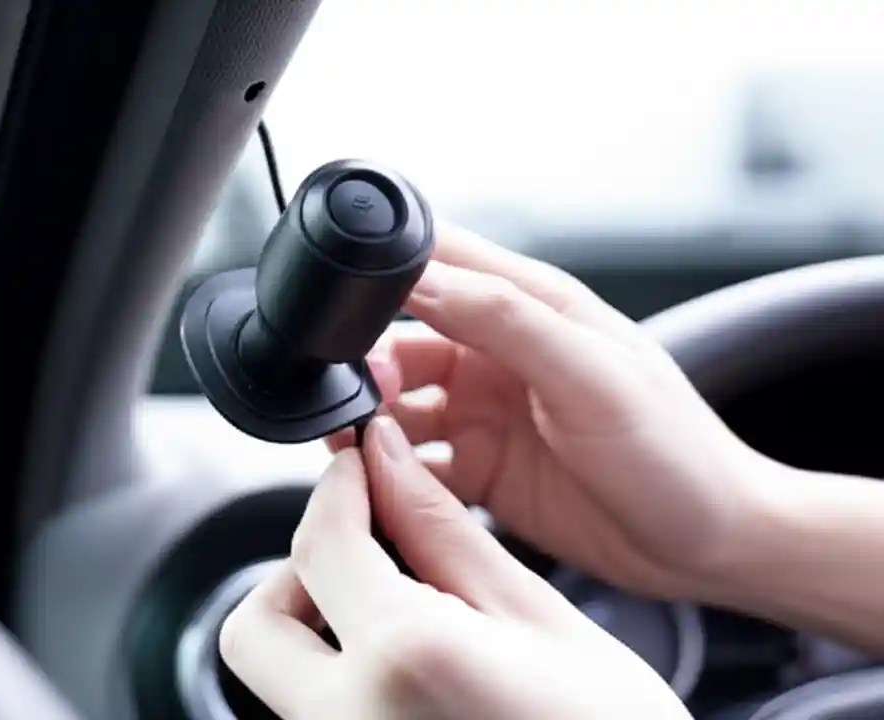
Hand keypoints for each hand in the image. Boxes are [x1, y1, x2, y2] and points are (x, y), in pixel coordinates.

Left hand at [221, 416, 689, 719]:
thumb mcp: (539, 621)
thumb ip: (445, 534)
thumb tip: (388, 461)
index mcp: (403, 659)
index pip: (320, 544)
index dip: (336, 489)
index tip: (361, 468)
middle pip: (255, 625)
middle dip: (300, 570)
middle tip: (366, 545)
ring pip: (275, 676)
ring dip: (313, 624)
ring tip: (397, 602)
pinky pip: (311, 713)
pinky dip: (337, 671)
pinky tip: (408, 656)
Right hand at [331, 225, 770, 599]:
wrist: (712, 547)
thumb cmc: (675, 452)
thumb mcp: (591, 376)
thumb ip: (505, 320)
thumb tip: (419, 279)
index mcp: (533, 308)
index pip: (441, 261)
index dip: (387, 271)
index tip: (344, 299)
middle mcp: (501, 356)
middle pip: (402, 339)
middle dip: (368, 362)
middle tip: (357, 394)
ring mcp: (488, 415)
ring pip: (397, 403)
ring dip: (369, 418)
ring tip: (357, 443)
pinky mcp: (481, 472)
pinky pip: (411, 464)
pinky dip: (385, 471)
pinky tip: (381, 482)